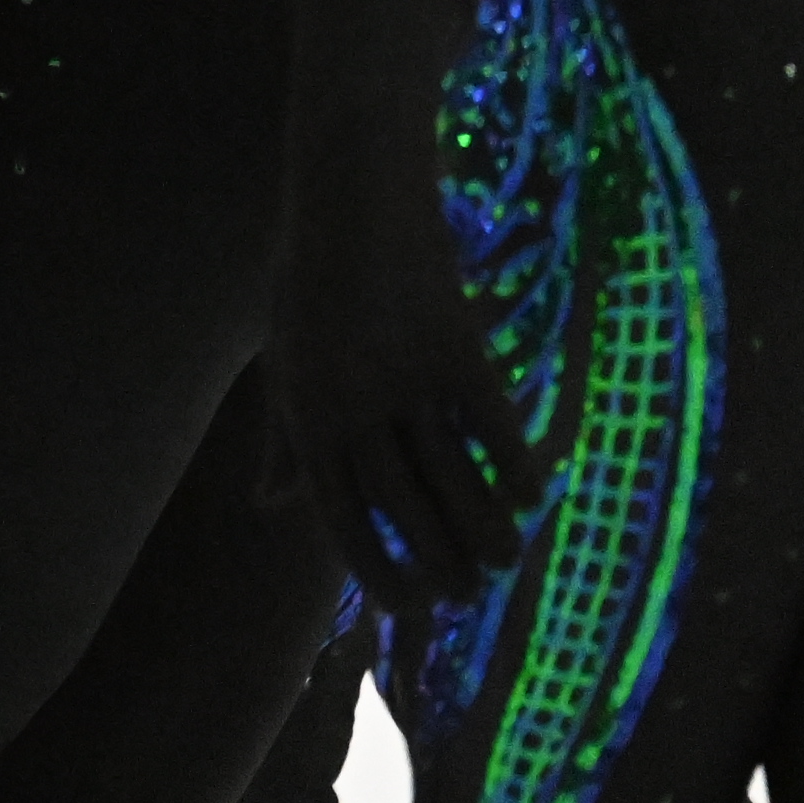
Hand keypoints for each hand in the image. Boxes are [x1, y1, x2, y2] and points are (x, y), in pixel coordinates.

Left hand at [271, 168, 546, 617]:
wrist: (352, 195)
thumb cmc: (311, 282)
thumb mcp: (283, 359)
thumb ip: (284, 441)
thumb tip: (270, 506)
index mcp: (306, 413)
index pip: (341, 518)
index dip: (377, 569)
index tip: (409, 607)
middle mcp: (355, 406)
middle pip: (405, 508)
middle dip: (439, 562)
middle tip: (468, 595)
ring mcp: (407, 379)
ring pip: (456, 479)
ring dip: (486, 530)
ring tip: (506, 562)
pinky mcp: (458, 350)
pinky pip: (495, 427)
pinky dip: (517, 467)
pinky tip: (533, 496)